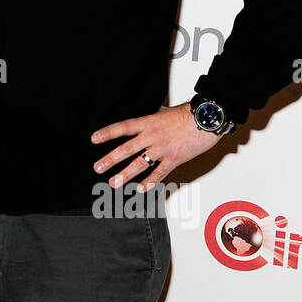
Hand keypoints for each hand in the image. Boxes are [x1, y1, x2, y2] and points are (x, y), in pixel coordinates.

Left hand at [91, 102, 223, 192]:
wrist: (208, 119)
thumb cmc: (189, 114)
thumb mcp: (164, 113)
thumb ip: (152, 120)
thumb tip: (143, 123)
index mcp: (149, 122)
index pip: (123, 127)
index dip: (107, 133)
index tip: (93, 139)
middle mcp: (153, 135)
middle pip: (127, 148)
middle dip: (111, 159)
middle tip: (97, 167)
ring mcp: (163, 148)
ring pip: (140, 163)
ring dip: (125, 174)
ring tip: (113, 182)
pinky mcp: (175, 158)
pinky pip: (160, 172)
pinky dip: (150, 182)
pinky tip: (141, 189)